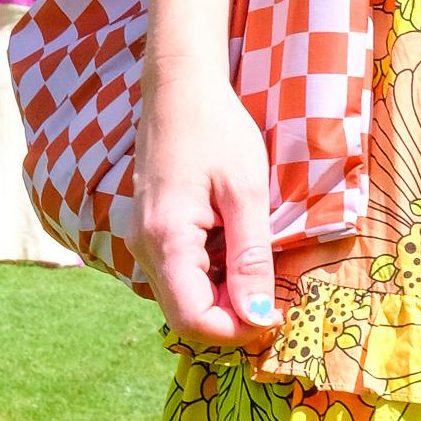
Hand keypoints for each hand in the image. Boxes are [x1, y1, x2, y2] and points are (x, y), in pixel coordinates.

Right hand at [139, 56, 279, 347]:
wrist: (179, 89)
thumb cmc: (216, 131)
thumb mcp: (246, 193)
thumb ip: (251, 258)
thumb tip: (259, 316)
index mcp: (166, 240)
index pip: (194, 319)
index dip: (237, 330)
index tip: (277, 316)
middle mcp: (145, 248)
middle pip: (186, 314)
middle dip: (233, 317)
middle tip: (277, 297)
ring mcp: (143, 241)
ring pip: (183, 296)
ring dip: (225, 296)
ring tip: (262, 268)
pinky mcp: (152, 232)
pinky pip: (181, 273)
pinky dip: (213, 276)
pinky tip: (240, 249)